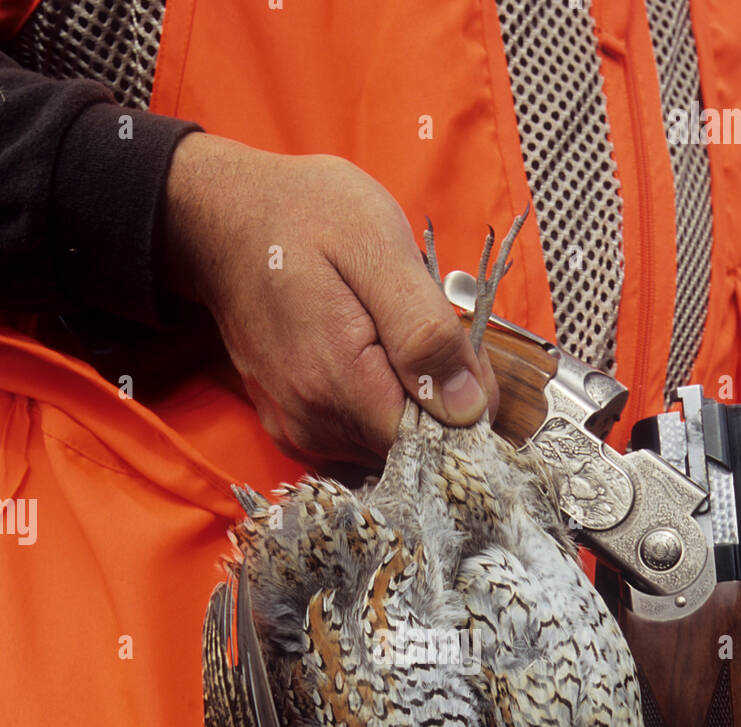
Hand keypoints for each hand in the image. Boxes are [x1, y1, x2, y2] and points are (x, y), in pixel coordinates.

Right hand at [159, 134, 497, 466]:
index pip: (437, 440)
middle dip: (434, 397)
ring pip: (390, 444)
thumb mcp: (376, 246)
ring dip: (405, 398)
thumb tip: (469, 406)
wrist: (222, 221)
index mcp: (340, 386)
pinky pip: (360, 439)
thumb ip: (425, 330)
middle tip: (415, 325)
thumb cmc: (303, 216)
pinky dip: (377, 404)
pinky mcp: (295, 431)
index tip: (457, 349)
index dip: (463, 401)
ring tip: (382, 332)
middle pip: (414, 446)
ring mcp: (301, 434)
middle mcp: (316, 427)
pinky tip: (364, 355)